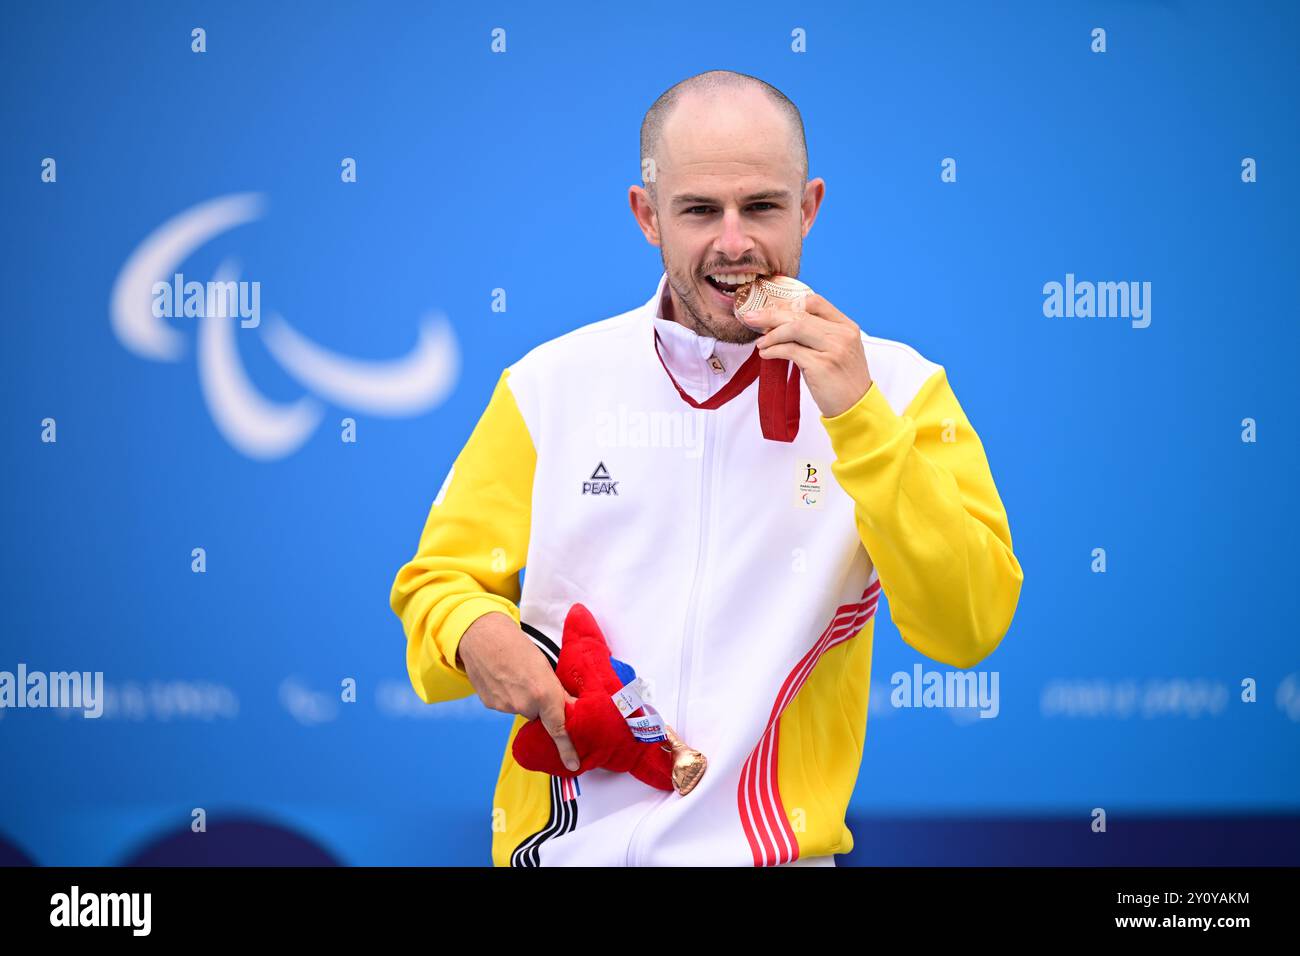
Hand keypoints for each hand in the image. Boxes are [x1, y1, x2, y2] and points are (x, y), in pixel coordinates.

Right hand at [457, 612, 581, 770]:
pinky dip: (506, 696)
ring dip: (521, 698)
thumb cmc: (517, 647)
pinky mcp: (490, 705)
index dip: (567, 748)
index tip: (573, 765)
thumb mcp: (545, 666)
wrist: (483, 637)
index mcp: (544, 694)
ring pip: (521, 709)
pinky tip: (502, 678)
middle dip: (539, 704)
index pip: (559, 728)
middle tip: (532, 682)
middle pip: (539, 715)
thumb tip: (571, 706)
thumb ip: (557, 690)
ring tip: (514, 675)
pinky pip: (505, 706)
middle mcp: (525, 705)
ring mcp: (505, 707)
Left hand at [739, 292, 873, 418]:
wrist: (856, 408)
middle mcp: (842, 334)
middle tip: (751, 317)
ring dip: (772, 334)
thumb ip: (817, 336)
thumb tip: (780, 327)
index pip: (815, 302)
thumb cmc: (842, 381)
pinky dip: (774, 350)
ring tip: (760, 343)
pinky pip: (790, 350)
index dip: (789, 303)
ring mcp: (833, 349)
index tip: (771, 310)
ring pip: (794, 328)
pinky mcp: (822, 366)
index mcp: (847, 327)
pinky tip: (766, 354)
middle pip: (800, 314)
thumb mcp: (838, 351)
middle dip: (771, 314)